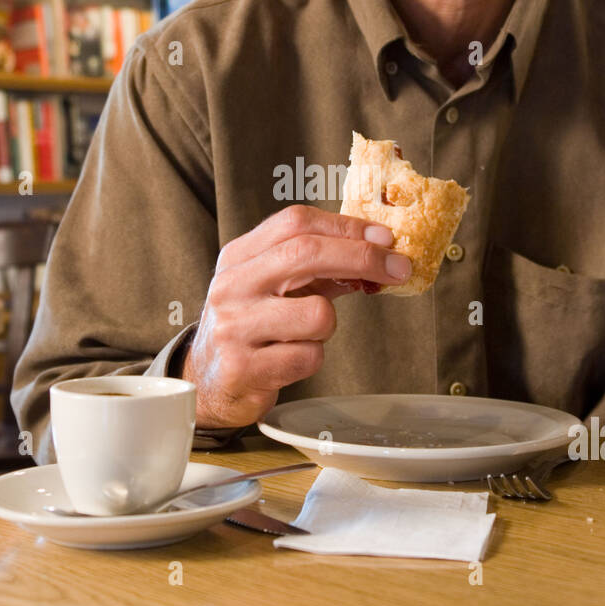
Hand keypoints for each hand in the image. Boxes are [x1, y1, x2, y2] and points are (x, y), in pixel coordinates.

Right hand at [181, 205, 410, 429]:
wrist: (206, 382)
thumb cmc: (251, 327)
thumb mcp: (276, 287)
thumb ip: (320, 268)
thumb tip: (380, 254)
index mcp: (238, 256)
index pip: (296, 223)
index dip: (347, 226)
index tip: (386, 238)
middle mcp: (231, 285)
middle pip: (306, 253)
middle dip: (362, 257)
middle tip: (399, 268)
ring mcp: (234, 327)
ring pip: (318, 314)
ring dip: (328, 325)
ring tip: (305, 335)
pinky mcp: (243, 369)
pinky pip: (309, 357)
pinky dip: (312, 359)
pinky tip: (289, 360)